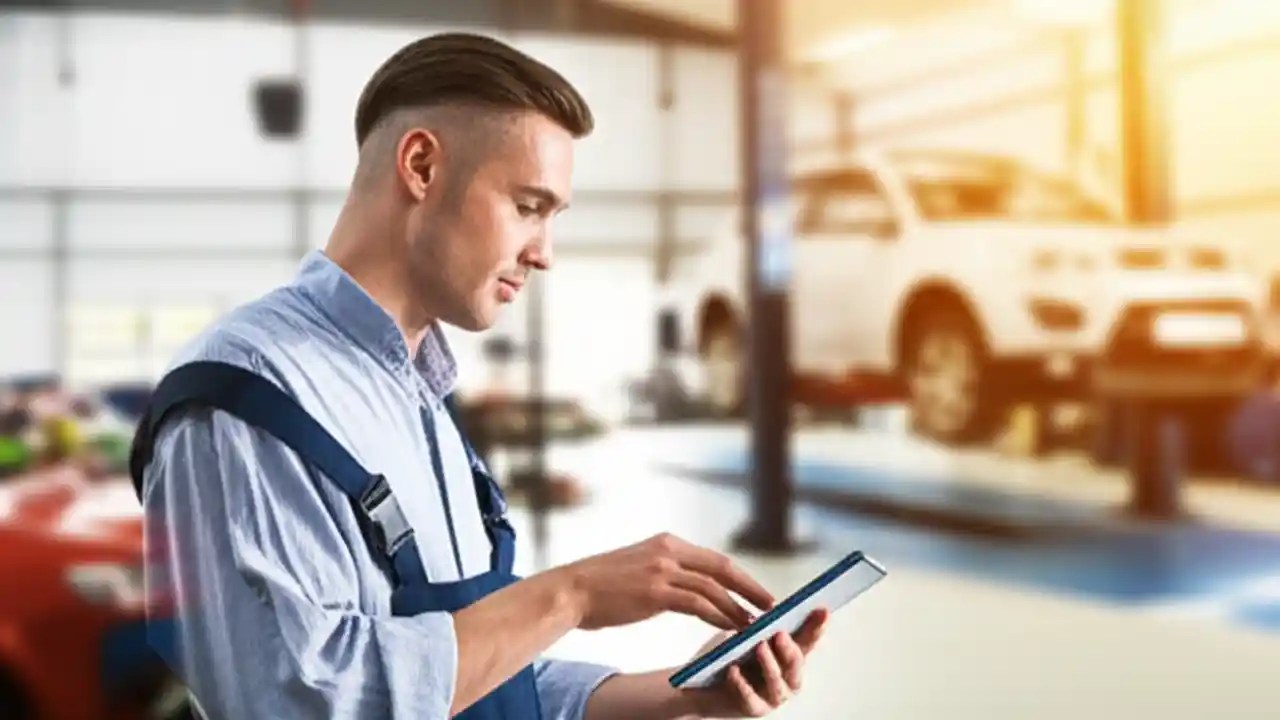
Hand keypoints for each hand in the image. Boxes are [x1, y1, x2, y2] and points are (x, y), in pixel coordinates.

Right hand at [554, 533, 774, 630]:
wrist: (570, 590)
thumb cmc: (600, 585)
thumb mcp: (638, 567)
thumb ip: (665, 571)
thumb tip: (688, 586)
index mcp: (666, 542)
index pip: (714, 559)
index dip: (740, 576)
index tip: (757, 591)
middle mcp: (668, 551)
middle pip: (722, 568)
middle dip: (750, 588)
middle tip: (771, 605)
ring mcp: (661, 569)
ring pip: (713, 587)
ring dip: (738, 606)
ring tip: (754, 625)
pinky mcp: (654, 591)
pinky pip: (697, 603)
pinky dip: (718, 615)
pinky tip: (730, 627)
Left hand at [682, 609, 828, 717]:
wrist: (710, 688)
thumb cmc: (735, 660)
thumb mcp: (750, 636)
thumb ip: (764, 626)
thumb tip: (773, 607)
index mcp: (790, 658)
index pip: (808, 641)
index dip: (817, 627)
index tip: (823, 610)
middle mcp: (788, 679)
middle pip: (795, 664)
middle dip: (789, 648)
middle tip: (780, 633)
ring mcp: (773, 696)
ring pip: (776, 683)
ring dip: (769, 664)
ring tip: (759, 647)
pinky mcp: (754, 709)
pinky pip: (750, 699)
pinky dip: (742, 684)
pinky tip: (733, 670)